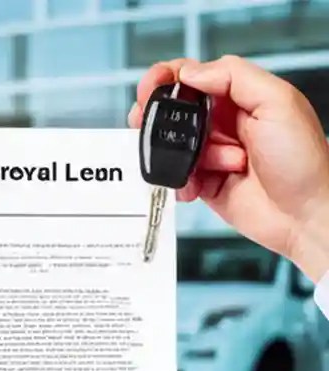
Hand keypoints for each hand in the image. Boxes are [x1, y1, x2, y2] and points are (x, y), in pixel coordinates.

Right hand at [128, 55, 328, 279]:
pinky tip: (197, 188)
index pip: (193, 75)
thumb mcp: (278, 103)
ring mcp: (210, 153)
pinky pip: (173, 175)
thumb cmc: (303, 160)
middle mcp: (223, 122)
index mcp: (240, 97)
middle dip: (158, 117)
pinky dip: (177, 181)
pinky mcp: (202, 182)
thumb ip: (235, 78)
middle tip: (148, 125)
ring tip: (217, 166)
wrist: (304, 216)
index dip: (166, 77)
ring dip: (184, 155)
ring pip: (170, 144)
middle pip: (173, 109)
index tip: (149, 88)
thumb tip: (190, 73)